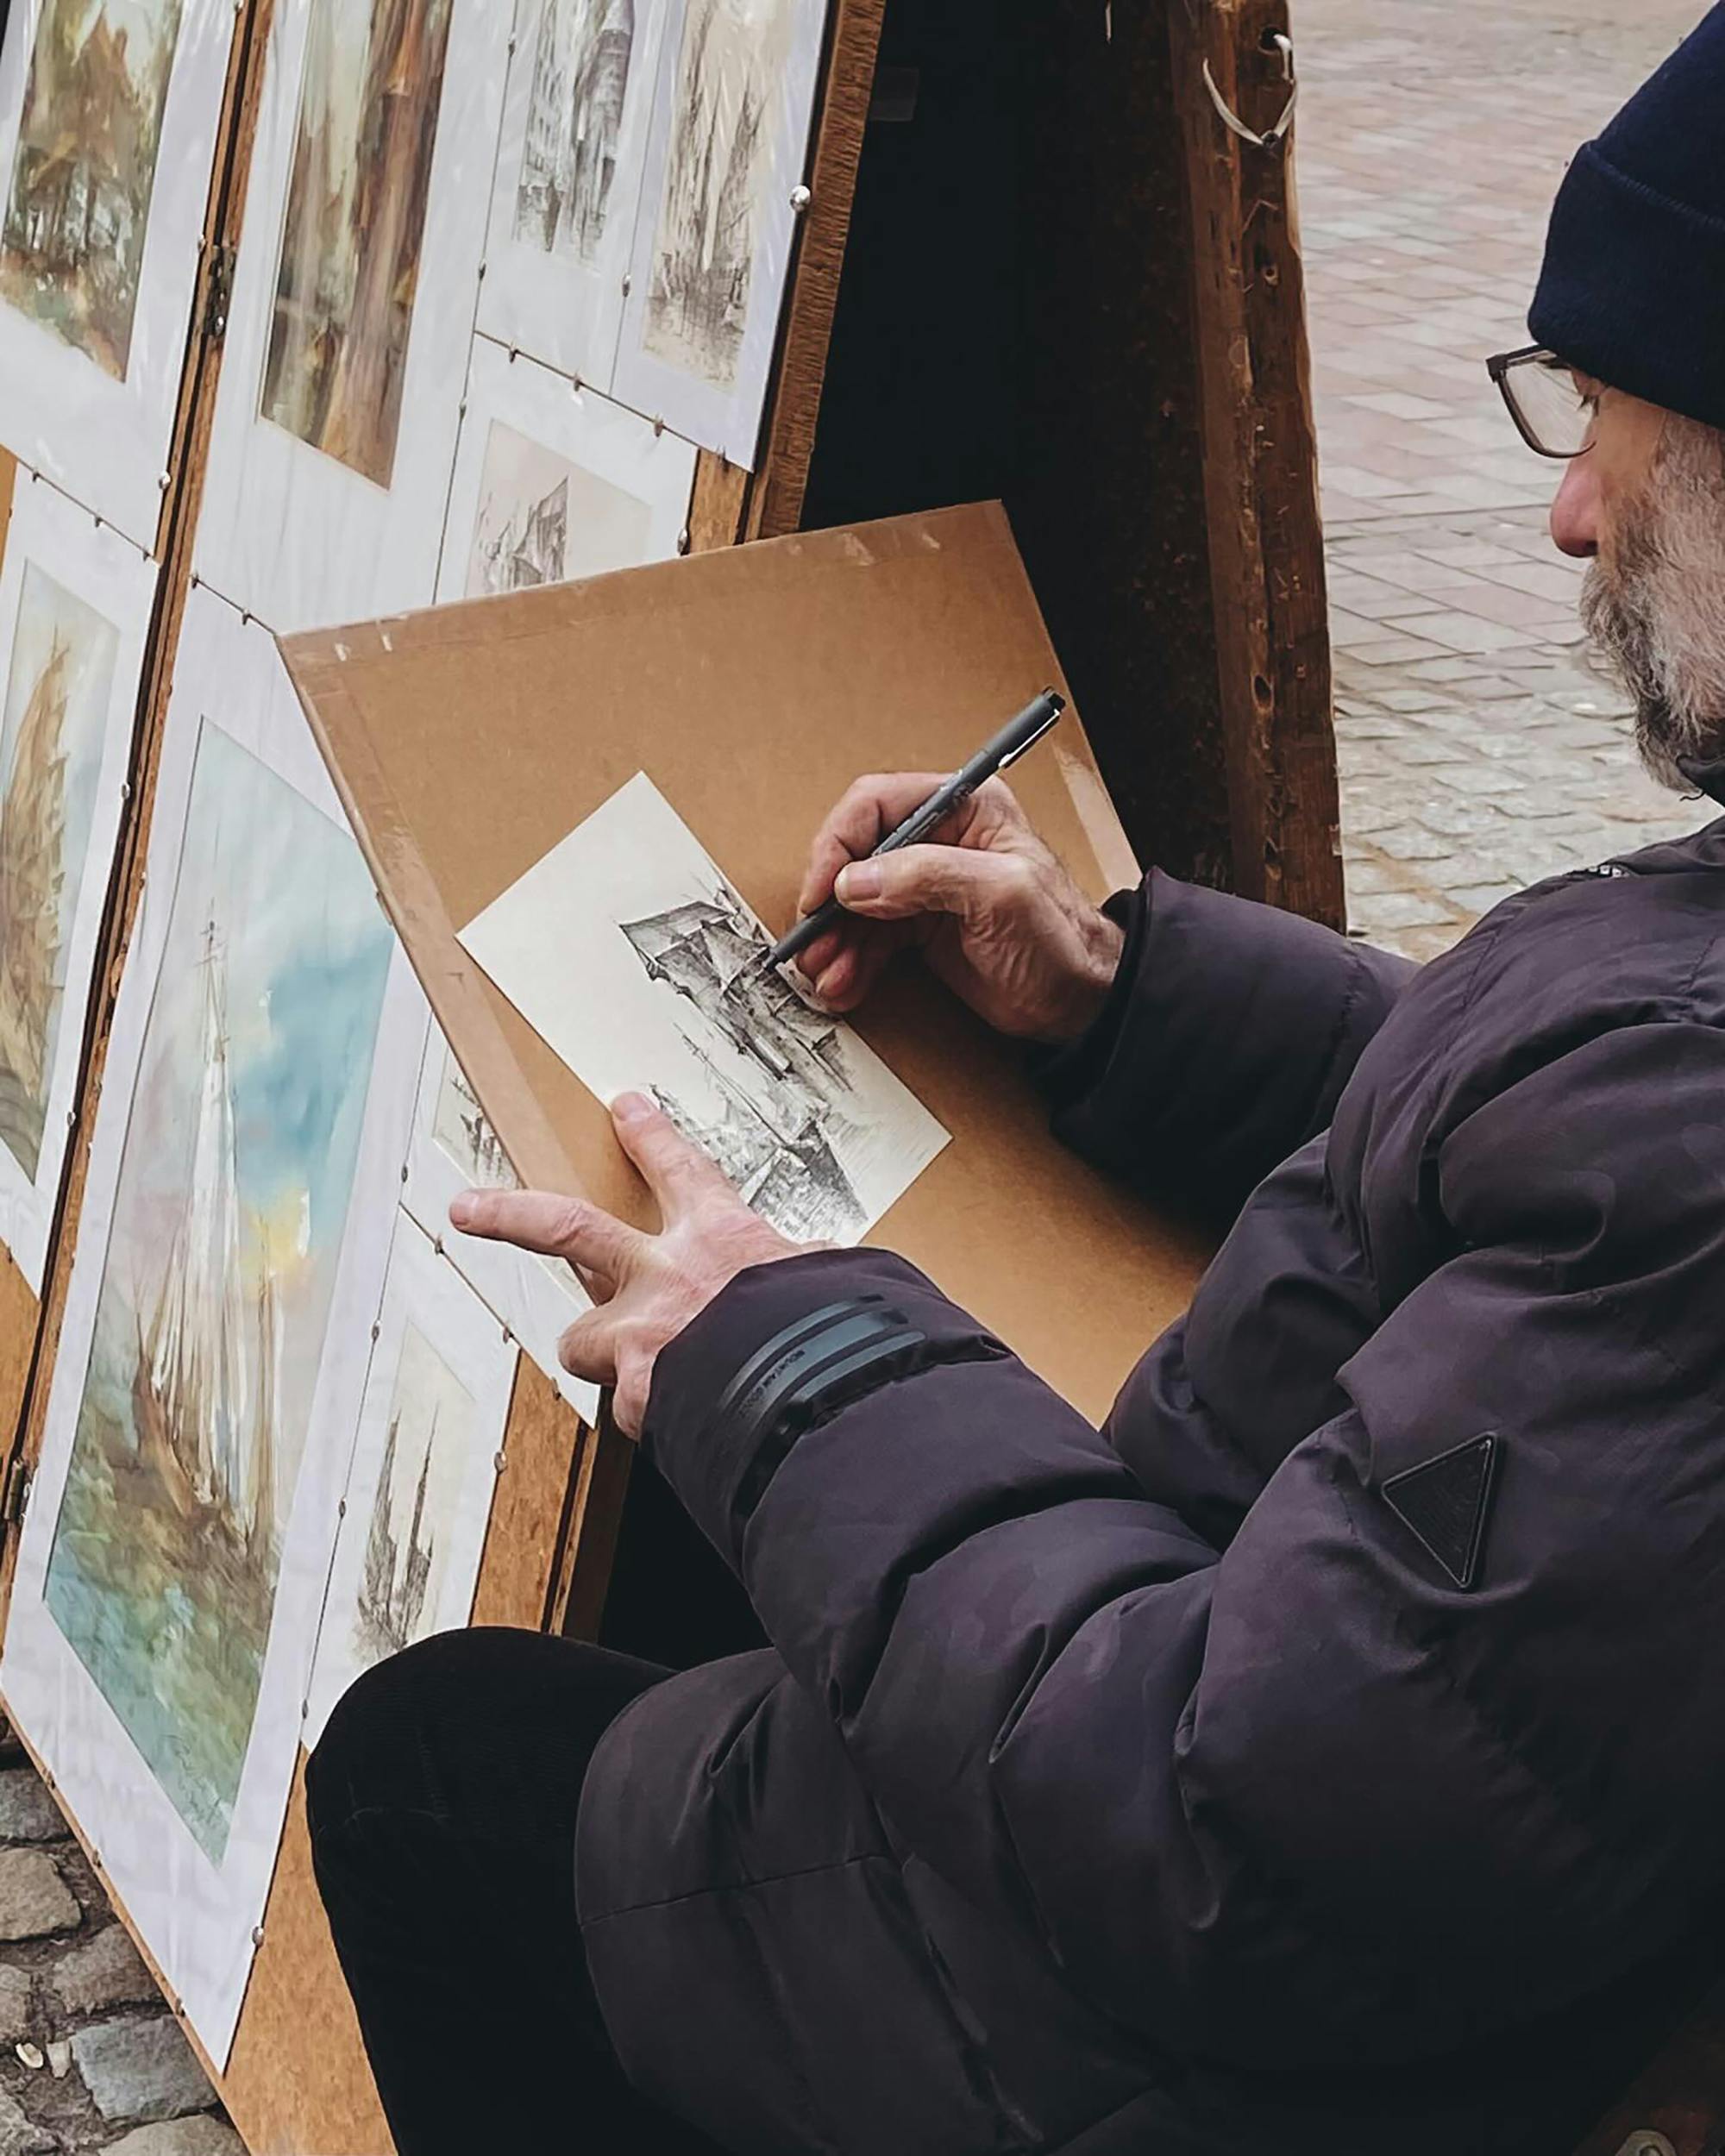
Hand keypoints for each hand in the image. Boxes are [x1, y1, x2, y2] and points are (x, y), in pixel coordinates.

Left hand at [449, 1093, 807, 1436]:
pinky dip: (658, 1417)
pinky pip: (634, 1408)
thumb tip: (825, 1270)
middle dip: (511, 1214)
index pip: (681, 1170)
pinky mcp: (635, 1393)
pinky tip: (686, 1423)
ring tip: (636, 1372)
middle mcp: (666, 1276)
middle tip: (469, 1207)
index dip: (650, 1137)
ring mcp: (641, 1333)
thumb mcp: (831, 1281)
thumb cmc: (832, 1333)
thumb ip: (806, 1272)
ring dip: (603, 1354)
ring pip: (583, 1338)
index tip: (625, 1109)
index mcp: (723, 1239)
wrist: (814, 1396)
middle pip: (568, 1228)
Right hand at [793, 774, 1123, 1042]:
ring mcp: (927, 887)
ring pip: (856, 904)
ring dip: (835, 940)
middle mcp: (940, 841)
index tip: (822, 889)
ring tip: (826, 974)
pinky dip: (851, 961)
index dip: (840, 843)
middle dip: (829, 903)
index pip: (878, 805)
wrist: (1081, 999)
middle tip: (813, 941)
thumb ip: (926, 877)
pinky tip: (843, 983)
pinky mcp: (922, 928)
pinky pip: (869, 938)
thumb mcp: (1001, 895)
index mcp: (965, 810)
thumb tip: (856, 880)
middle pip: (857, 857)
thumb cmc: (1063, 939)